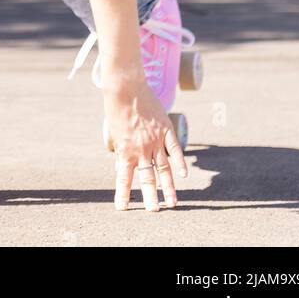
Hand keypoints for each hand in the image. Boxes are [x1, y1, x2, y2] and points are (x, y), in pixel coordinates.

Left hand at [104, 80, 187, 211]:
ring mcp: (155, 139)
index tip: (123, 208)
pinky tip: (184, 175)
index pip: (124, 177)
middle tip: (154, 211)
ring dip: (168, 186)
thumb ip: (120, 149)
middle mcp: (141, 148)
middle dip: (150, 196)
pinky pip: (175, 149)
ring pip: (164, 168)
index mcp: (126, 149)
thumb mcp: (114, 132)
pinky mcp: (166, 129)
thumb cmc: (115, 108)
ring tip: (172, 203)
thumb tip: (120, 165)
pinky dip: (180, 162)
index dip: (123, 194)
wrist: (125, 86)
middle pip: (148, 177)